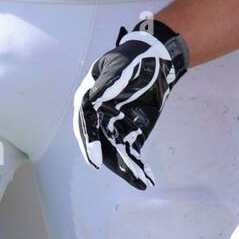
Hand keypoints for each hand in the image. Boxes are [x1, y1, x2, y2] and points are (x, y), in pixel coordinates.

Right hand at [74, 18, 188, 191]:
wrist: (153, 57)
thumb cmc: (130, 57)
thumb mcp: (117, 65)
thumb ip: (106, 81)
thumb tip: (93, 99)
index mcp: (87, 99)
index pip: (85, 124)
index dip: (90, 143)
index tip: (95, 160)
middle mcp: (97, 117)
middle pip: (100, 144)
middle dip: (111, 162)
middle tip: (126, 175)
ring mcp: (114, 126)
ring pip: (115, 152)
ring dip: (126, 168)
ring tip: (140, 181)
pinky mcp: (131, 132)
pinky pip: (131, 152)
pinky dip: (137, 164)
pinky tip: (146, 177)